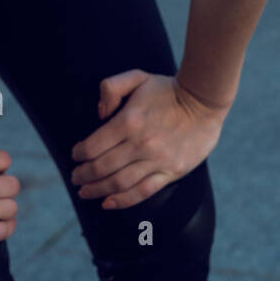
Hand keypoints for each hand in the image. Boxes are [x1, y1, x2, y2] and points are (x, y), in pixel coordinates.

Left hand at [70, 70, 228, 209]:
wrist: (204, 102)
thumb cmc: (167, 89)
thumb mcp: (137, 77)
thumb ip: (111, 88)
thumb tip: (99, 113)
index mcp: (128, 121)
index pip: (94, 145)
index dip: (79, 153)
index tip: (75, 156)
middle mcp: (140, 144)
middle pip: (102, 167)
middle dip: (83, 175)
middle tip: (75, 177)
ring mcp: (156, 161)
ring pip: (119, 183)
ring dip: (97, 190)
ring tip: (85, 192)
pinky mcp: (171, 172)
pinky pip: (142, 192)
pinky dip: (122, 201)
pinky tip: (108, 203)